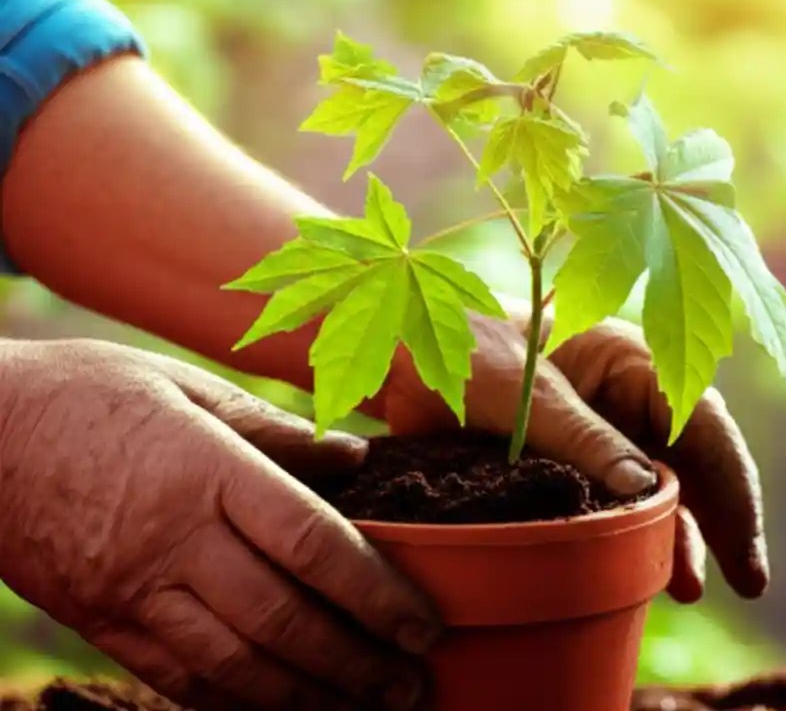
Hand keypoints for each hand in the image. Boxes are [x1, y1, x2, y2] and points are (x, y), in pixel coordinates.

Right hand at [0, 339, 435, 710]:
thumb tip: (354, 456)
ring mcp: (131, 590)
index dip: (377, 592)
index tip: (422, 624)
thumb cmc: (84, 392)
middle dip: (357, 659)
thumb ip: (273, 429)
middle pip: (284, 618)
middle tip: (412, 682)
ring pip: (235, 664)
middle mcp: (173, 539)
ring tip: (364, 705)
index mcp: (206, 471)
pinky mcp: (99, 622)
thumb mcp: (183, 385)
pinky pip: (178, 678)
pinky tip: (283, 709)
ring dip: (308, 694)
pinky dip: (237, 702)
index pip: (314, 543)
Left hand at [380, 304, 766, 602]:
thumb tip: (646, 492)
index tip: (744, 551)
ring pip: (663, 491)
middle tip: (747, 581)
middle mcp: (631, 399)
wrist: (401, 360)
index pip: (706, 424)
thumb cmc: (462, 351)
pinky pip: (619, 507)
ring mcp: (606, 434)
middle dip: (721, 520)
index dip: (734, 488)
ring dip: (678, 536)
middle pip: (696, 462)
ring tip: (689, 585)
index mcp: (633, 360)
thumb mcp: (526, 394)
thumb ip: (584, 439)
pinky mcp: (576, 466)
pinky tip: (648, 572)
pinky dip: (636, 539)